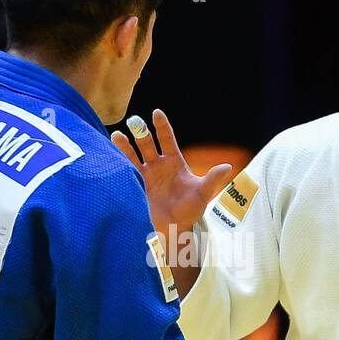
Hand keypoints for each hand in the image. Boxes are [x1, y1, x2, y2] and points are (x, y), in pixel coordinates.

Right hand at [110, 109, 232, 235]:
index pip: (167, 139)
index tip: (156, 112)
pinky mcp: (140, 185)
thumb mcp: (203, 193)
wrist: (176, 226)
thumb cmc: (192, 210)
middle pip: (149, 144)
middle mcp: (160, 165)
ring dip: (126, 145)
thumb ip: (211, 179)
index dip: (162, 126)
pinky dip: (121, 162)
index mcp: (175, 162)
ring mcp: (149, 174)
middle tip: (135, 121)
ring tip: (116, 134)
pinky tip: (111, 155)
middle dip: (142, 133)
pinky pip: (129, 170)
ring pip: (135, 155)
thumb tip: (227, 167)